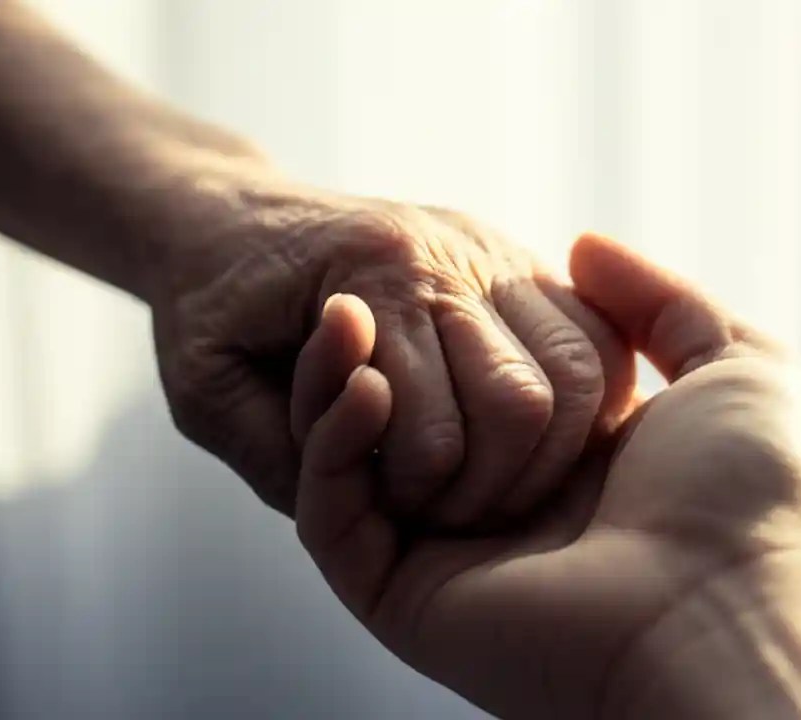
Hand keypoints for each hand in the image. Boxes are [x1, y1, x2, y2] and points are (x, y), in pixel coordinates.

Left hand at [142, 154, 628, 520]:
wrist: (233, 221)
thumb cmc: (212, 313)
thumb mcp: (207, 395)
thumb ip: (280, 456)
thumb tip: (377, 499)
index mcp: (367, 278)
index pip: (434, 428)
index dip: (415, 496)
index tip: (385, 509)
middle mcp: (448, 254)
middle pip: (525, 401)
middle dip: (489, 485)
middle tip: (442, 508)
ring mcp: (495, 252)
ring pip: (581, 370)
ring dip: (546, 450)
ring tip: (485, 479)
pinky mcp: (520, 263)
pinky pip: (594, 339)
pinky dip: (581, 402)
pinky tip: (530, 438)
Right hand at [292, 234, 800, 717]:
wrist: (725, 605)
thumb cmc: (744, 492)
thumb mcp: (733, 362)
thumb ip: (658, 299)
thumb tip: (580, 246)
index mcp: (560, 460)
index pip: (464, 380)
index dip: (432, 325)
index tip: (412, 269)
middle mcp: (493, 508)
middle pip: (394, 419)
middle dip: (363, 351)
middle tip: (351, 293)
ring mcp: (439, 553)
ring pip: (349, 462)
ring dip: (332, 384)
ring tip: (342, 315)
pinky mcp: (398, 593)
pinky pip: (333, 514)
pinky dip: (330, 445)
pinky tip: (364, 384)